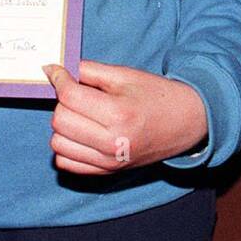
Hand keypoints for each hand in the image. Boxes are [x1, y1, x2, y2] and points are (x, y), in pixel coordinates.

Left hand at [44, 61, 207, 174]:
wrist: (186, 122)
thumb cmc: (157, 95)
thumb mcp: (126, 75)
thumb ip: (90, 70)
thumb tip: (59, 69)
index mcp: (119, 113)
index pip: (70, 97)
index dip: (58, 78)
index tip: (55, 70)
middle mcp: (112, 142)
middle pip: (60, 120)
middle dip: (62, 101)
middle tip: (75, 92)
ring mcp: (109, 162)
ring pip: (58, 144)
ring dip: (63, 125)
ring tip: (80, 113)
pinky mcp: (107, 172)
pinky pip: (66, 163)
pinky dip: (66, 147)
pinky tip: (80, 133)